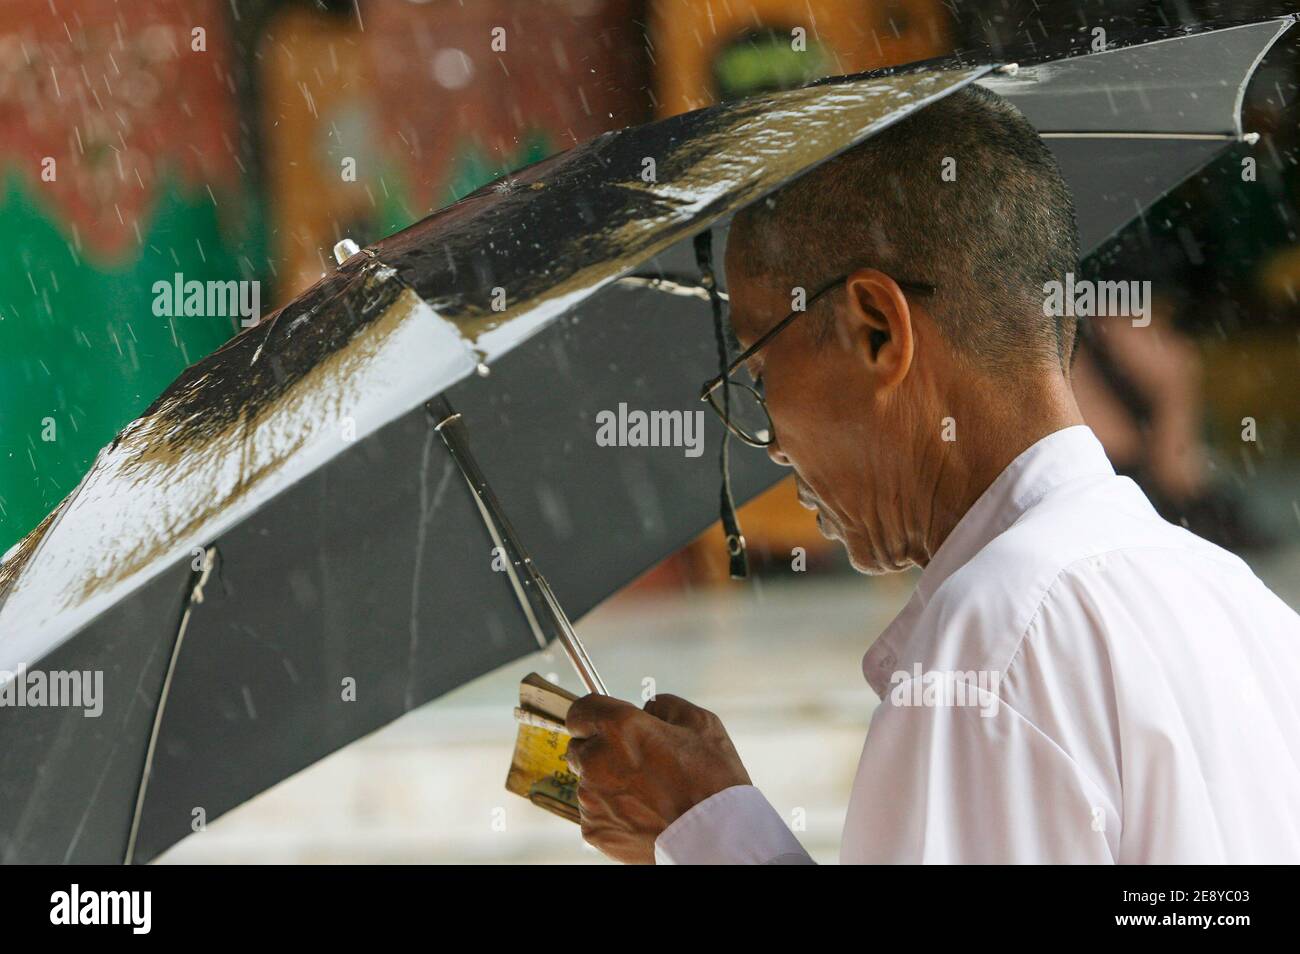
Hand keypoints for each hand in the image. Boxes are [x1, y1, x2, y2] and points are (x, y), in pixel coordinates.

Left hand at [564, 693, 750, 863]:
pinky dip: (612, 811)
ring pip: (588, 781)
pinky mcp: (593, 828)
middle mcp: (597, 759)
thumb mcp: (700, 723)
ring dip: (608, 782)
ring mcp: (591, 797)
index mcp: (619, 728)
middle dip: (600, 749)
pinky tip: (642, 814)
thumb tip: (646, 709)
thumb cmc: (711, 782)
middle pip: (580, 746)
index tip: (604, 724)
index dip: (593, 716)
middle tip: (635, 763)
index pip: (580, 710)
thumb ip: (663, 706)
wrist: (715, 840)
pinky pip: (595, 811)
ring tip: (646, 794)